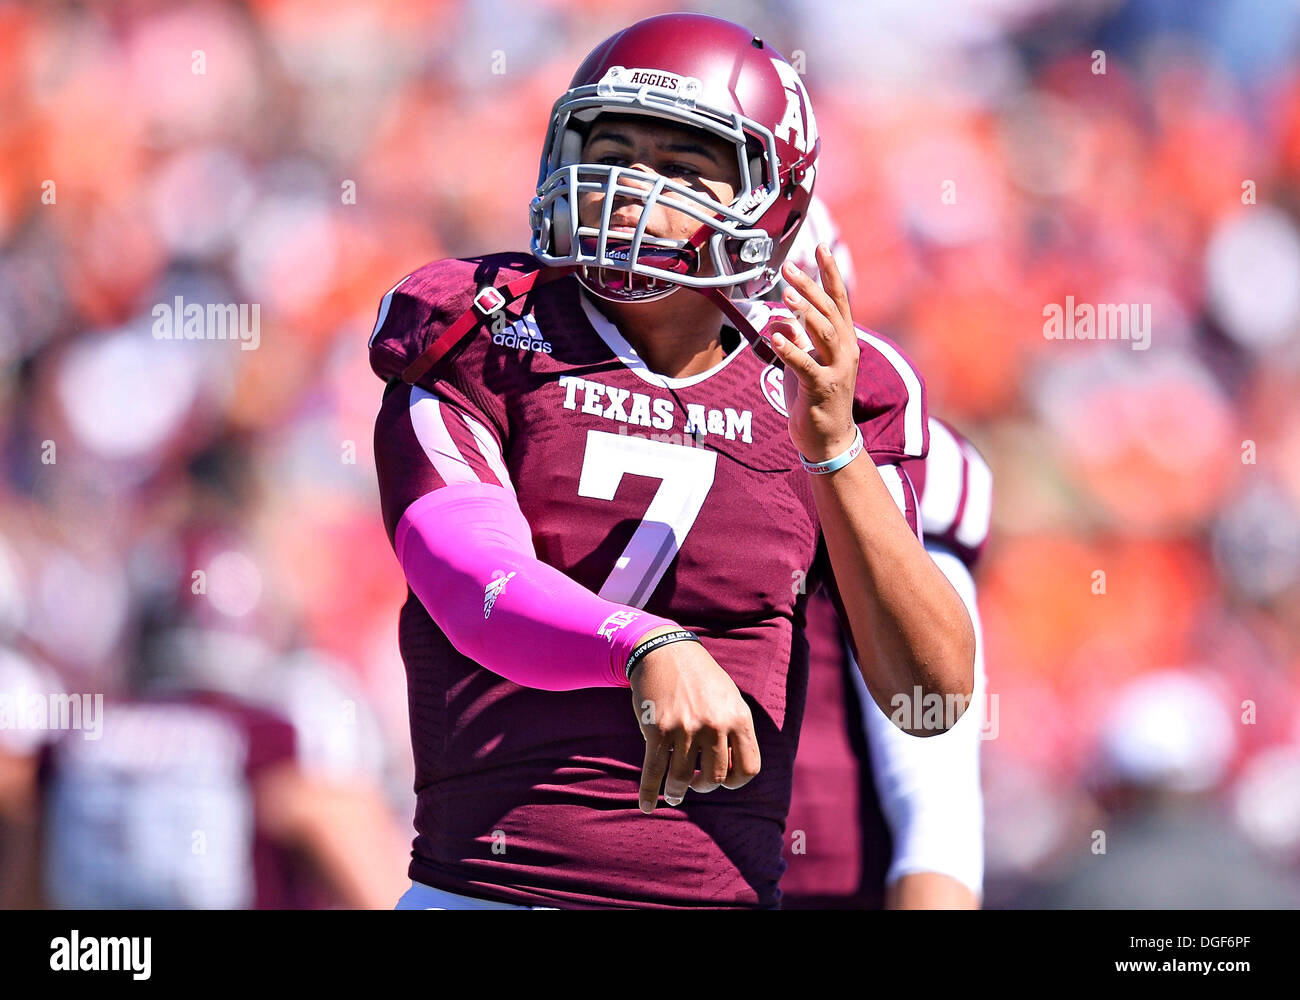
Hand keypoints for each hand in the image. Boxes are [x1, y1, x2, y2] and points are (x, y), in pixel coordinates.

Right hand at [629, 634, 760, 812]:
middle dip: (704, 786)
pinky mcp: (659, 730)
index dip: (736, 782)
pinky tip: (647, 806)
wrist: (665, 651)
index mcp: (738, 717)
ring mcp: (686, 729)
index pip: (748, 768)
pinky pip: (654, 772)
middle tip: (696, 783)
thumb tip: (733, 770)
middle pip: (716, 778)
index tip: (724, 780)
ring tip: (674, 795)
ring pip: (682, 779)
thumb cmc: (700, 678)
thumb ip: (736, 730)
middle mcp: (715, 725)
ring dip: (677, 792)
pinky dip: (649, 793)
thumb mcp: (729, 698)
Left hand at [769, 246, 860, 462]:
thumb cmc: (814, 398)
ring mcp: (838, 370)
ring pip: (824, 333)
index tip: (819, 247)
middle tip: (789, 268)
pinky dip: (791, 350)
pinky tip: (775, 336)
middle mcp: (846, 351)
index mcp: (844, 341)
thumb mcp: (804, 361)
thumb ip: (796, 337)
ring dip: (805, 312)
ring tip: (785, 295)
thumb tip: (780, 317)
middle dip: (810, 287)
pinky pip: (806, 365)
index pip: (838, 300)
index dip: (829, 273)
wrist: (828, 440)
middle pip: (829, 311)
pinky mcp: (824, 389)